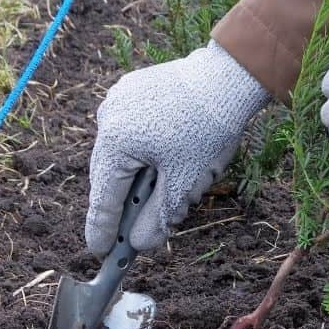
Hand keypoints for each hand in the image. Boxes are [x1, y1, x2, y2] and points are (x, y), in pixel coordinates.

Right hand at [86, 41, 268, 253]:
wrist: (229, 77)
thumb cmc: (208, 130)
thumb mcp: (184, 184)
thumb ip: (157, 218)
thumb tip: (139, 244)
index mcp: (114, 143)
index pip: (104, 198)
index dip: (102, 229)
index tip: (99, 251)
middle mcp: (107, 118)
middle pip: (109, 174)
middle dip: (122, 203)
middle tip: (127, 233)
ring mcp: (118, 99)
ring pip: (119, 151)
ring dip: (134, 174)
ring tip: (155, 193)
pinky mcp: (132, 88)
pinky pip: (129, 128)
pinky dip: (141, 148)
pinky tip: (162, 157)